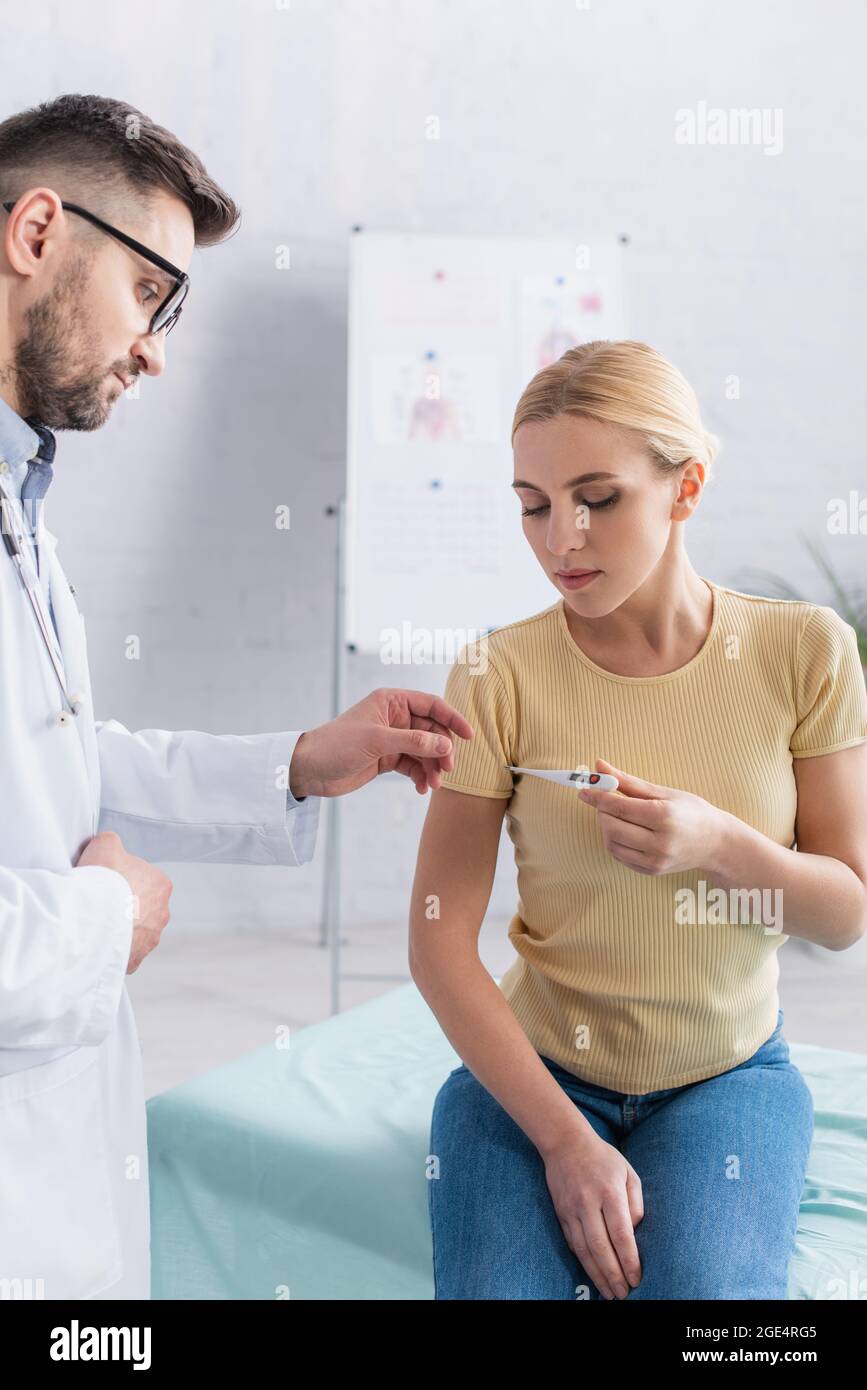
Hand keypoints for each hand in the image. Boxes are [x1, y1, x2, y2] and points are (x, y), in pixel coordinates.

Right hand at [75, 830, 172, 972]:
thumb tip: (109, 845)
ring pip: (133, 932)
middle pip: (140, 907)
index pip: (143, 879)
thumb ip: (112, 842)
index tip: (105, 882)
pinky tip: (96, 942)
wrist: (90, 916)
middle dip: (122, 906)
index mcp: (161, 885)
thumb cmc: (101, 879)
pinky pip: (123, 953)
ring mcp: (150, 939)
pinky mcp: (135, 959)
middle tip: (99, 903)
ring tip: (96, 923)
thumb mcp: (106, 843)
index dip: (121, 878)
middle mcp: (162, 914)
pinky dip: (111, 949)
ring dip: (117, 928)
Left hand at [288, 688, 473, 797]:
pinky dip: (420, 776)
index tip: (469, 736)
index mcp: (391, 701)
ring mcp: (391, 739)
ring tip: (433, 785)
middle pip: (432, 730)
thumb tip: (445, 744)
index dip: (452, 719)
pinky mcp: (386, 758)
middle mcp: (394, 717)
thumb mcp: (377, 741)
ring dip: (432, 767)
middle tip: (447, 770)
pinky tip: (421, 788)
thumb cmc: (337, 745)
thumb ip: (413, 741)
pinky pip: (413, 765)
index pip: (431, 705)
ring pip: (424, 750)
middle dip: (441, 750)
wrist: (310, 770)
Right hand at [543, 1124, 643, 1299]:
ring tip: (609, 1293)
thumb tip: (634, 1234)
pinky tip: (593, 1275)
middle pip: (601, 1248)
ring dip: (597, 1276)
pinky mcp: (561, 1214)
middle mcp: (588, 1202)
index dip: (629, 1260)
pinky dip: (583, 1262)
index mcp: (609, 1192)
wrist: (565, 1142)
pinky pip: (573, 1243)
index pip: (621, 1234)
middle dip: (614, 1275)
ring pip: (584, 1250)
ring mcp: (571, 1209)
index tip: (637, 1278)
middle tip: (624, 1295)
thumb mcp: (628, 1173)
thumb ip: (636, 1203)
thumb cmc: (603, 1158)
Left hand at [576, 758, 725, 875]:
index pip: (620, 807)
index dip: (598, 797)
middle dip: (603, 811)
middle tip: (608, 801)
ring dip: (607, 827)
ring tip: (621, 817)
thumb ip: (628, 782)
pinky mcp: (651, 871)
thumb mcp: (663, 792)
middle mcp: (660, 842)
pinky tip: (627, 832)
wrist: (715, 843)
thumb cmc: (691, 812)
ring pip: (611, 843)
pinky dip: (615, 842)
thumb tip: (599, 766)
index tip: (584, 790)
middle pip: (612, 826)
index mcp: (664, 816)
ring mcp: (655, 860)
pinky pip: (619, 856)